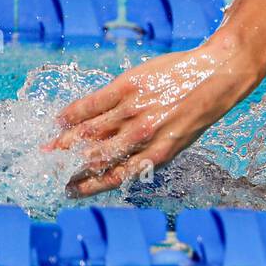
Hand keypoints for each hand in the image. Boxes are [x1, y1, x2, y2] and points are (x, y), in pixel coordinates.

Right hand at [47, 32, 260, 196]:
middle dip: (68, 166)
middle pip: (94, 157)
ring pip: (88, 131)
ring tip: (49, 149)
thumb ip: (149, 151)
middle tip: (49, 170)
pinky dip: (72, 113)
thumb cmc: (198, 109)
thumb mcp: (178, 139)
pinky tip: (60, 120)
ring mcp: (133, 110)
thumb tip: (115, 162)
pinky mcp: (127, 86)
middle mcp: (143, 136)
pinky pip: (91, 103)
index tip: (69, 190)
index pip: (115, 177)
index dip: (87, 186)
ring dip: (64, 142)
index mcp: (158, 155)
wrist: (216, 74)